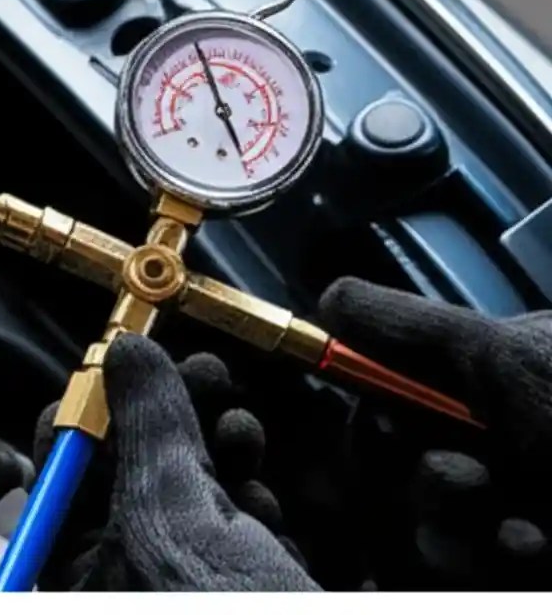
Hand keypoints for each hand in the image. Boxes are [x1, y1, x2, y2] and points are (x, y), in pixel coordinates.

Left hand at [33, 334, 318, 590]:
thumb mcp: (175, 523)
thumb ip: (151, 434)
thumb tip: (129, 355)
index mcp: (74, 576)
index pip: (61, 472)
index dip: (91, 410)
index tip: (125, 361)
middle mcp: (118, 582)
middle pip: (128, 474)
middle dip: (171, 421)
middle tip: (205, 371)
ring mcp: (178, 586)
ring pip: (185, 495)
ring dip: (216, 452)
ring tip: (240, 430)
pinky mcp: (234, 590)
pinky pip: (229, 530)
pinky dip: (248, 500)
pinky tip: (265, 490)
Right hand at [317, 277, 551, 585]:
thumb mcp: (507, 359)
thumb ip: (413, 329)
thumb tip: (332, 294)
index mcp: (491, 382)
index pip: (389, 399)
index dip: (376, 420)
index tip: (385, 425)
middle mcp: (498, 439)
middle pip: (402, 470)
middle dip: (425, 480)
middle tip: (469, 475)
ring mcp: (520, 505)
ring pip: (433, 529)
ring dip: (466, 532)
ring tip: (526, 530)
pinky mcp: (527, 558)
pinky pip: (476, 568)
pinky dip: (508, 561)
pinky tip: (542, 550)